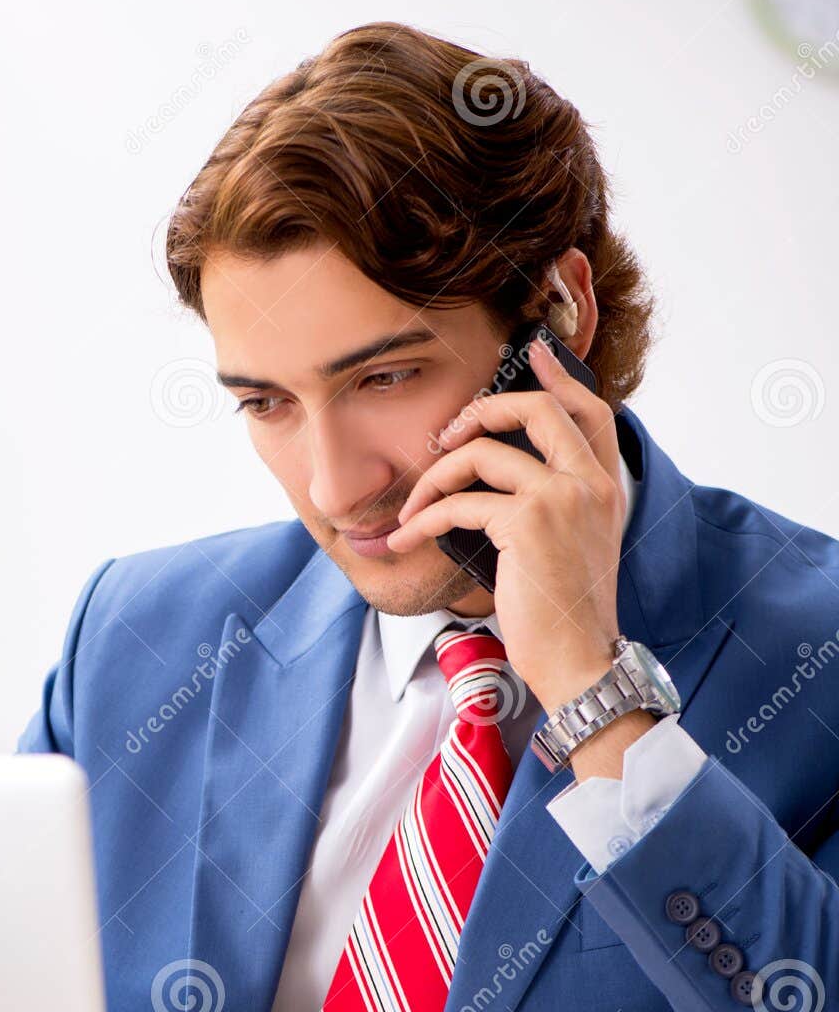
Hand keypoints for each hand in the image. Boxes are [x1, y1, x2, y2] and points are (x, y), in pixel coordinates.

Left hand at [385, 334, 622, 710]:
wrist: (579, 657)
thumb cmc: (564, 609)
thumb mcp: (572, 544)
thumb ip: (553, 502)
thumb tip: (499, 476)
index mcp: (605, 485)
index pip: (589, 411)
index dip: (558, 377)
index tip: (532, 354)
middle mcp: (590, 483)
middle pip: (536, 409)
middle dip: (480, 410)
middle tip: (447, 434)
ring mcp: (562, 498)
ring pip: (485, 452)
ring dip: (436, 478)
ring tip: (413, 508)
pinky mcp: (528, 523)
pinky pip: (459, 503)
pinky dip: (423, 520)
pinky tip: (407, 538)